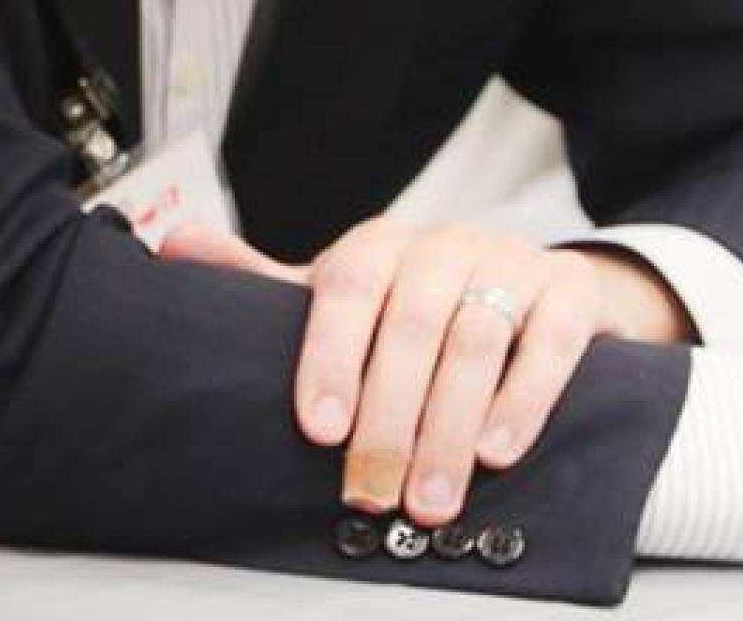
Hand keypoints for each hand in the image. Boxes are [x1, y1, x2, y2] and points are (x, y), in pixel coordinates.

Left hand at [160, 220, 685, 527]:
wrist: (536, 290)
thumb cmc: (422, 304)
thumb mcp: (347, 298)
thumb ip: (267, 286)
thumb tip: (173, 247)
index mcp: (378, 246)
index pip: (346, 288)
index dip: (329, 356)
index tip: (318, 428)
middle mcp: (442, 245)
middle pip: (412, 325)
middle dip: (390, 417)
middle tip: (373, 491)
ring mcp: (509, 263)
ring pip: (475, 341)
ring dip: (450, 428)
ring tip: (431, 497)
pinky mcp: (569, 293)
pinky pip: (548, 342)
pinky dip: (523, 399)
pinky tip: (498, 451)